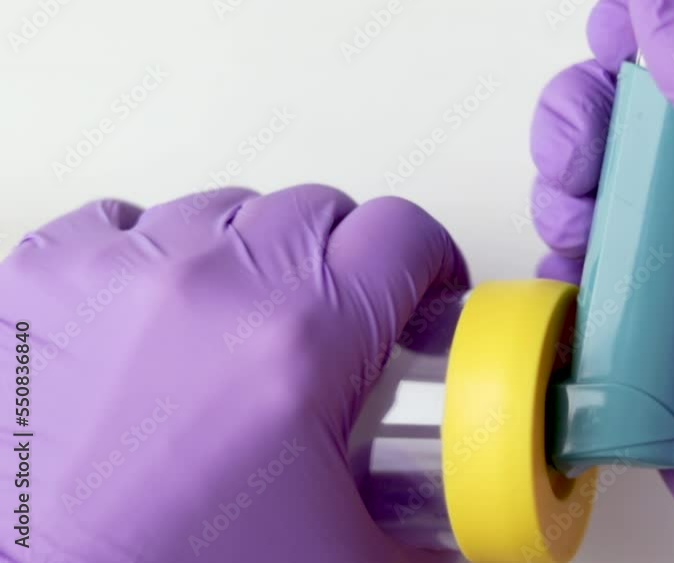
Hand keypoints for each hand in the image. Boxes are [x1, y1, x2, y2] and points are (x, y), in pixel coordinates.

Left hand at [0, 185, 467, 562]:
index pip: (405, 233)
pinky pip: (124, 221)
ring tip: (242, 336)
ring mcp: (116, 272)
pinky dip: (153, 256)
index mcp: (299, 344)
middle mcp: (207, 286)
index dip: (431, 262)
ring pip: (226, 209)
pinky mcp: (39, 281)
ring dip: (252, 260)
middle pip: (319, 211)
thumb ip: (447, 544)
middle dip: (347, 265)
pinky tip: (157, 319)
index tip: (423, 293)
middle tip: (338, 333)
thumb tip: (492, 540)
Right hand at [531, 0, 673, 559]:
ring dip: (574, 189)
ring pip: (611, 192)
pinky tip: (578, 274)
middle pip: (654, 117)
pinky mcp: (658, 325)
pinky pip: (593, 271)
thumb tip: (670, 1)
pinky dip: (571, 263)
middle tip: (587, 140)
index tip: (617, 26)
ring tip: (583, 218)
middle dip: (598, 112)